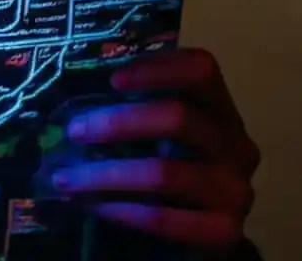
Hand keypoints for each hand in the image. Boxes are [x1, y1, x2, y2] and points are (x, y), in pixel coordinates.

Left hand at [53, 48, 259, 250]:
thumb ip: (139, 110)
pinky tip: (91, 204)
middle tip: (75, 131)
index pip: (202, 71)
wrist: (203, 232)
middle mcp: (236, 146)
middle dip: (119, 122)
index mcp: (221, 111)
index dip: (158, 68)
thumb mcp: (164, 135)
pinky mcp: (223, 231)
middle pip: (179, 118)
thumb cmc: (174, 169)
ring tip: (65, 178)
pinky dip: (120, 209)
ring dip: (105, 175)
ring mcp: (234, 190)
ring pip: (164, 173)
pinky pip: (162, 217)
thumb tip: (76, 98)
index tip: (113, 79)